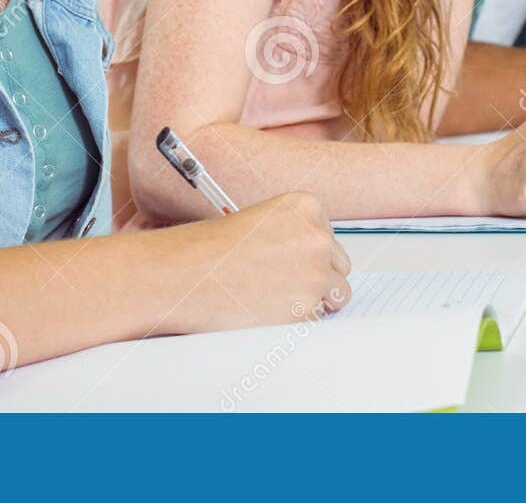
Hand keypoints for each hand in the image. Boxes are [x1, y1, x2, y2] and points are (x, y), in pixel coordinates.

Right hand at [142, 192, 350, 332]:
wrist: (186, 273)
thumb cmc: (211, 249)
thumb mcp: (260, 222)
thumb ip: (292, 235)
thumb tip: (316, 262)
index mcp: (306, 206)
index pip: (328, 236)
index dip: (308, 254)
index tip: (287, 262)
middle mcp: (317, 235)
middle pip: (339, 265)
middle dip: (317, 277)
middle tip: (282, 285)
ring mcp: (316, 271)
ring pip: (339, 293)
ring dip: (316, 300)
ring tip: (280, 302)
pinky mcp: (307, 306)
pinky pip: (318, 318)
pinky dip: (299, 321)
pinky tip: (270, 312)